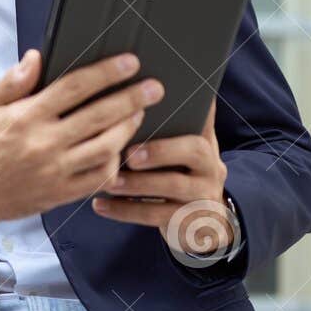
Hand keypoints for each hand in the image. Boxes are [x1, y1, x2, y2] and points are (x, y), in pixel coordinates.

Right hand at [0, 49, 160, 258]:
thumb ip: (12, 83)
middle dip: (131, 99)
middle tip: (154, 88)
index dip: (106, 73)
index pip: (74, 88)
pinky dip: (114, 163)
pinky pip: (97, 178)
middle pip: (99, 116)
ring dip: (128, 130)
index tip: (130, 63)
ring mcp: (54, 171)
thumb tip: (36, 57)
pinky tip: (121, 149)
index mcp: (25, 117)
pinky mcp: (60, 193)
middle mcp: (43, 143)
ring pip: (105, 148)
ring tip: (139, 115)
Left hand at [91, 100, 235, 260]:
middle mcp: (211, 166)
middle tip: (129, 152)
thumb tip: (144, 86)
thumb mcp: (183, 151)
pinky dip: (124, 210)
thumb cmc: (180, 176)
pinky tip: (99, 204)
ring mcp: (203, 195)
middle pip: (194, 152)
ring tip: (109, 180)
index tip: (149, 105)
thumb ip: (171, 125)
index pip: (202, 119)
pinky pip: (156, 215)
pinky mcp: (188, 222)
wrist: (205, 224)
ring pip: (173, 187)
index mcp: (206, 142)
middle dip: (160, 150)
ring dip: (137, 183)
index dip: (184, 109)